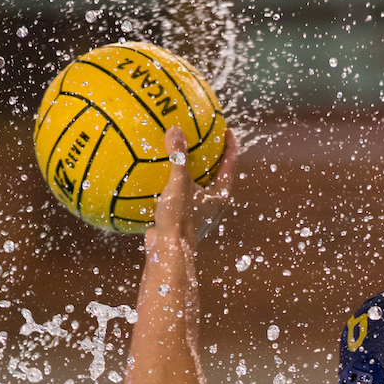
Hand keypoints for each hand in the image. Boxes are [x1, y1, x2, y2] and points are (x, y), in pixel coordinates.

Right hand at [147, 125, 238, 247]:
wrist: (167, 254)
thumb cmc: (179, 220)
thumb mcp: (179, 183)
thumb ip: (178, 157)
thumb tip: (175, 129)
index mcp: (220, 196)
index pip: (230, 165)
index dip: (230, 146)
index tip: (228, 130)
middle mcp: (213, 206)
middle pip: (217, 176)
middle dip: (212, 158)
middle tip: (207, 139)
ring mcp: (197, 215)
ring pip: (197, 189)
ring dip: (191, 173)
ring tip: (181, 156)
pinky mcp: (182, 222)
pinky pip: (178, 198)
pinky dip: (170, 185)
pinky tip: (154, 178)